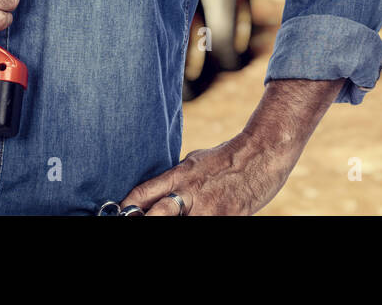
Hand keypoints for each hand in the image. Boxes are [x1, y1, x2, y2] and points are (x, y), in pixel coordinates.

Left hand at [119, 134, 297, 215]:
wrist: (263, 153)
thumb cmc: (227, 158)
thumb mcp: (195, 161)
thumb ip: (175, 178)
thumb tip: (155, 194)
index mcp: (180, 175)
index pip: (144, 193)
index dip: (128, 206)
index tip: (118, 213)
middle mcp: (190, 193)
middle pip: (156, 215)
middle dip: (145, 221)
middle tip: (134, 223)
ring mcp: (209, 209)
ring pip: (180, 225)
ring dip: (172, 225)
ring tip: (174, 220)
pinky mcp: (227, 218)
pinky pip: (207, 227)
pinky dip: (201, 226)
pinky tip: (200, 220)